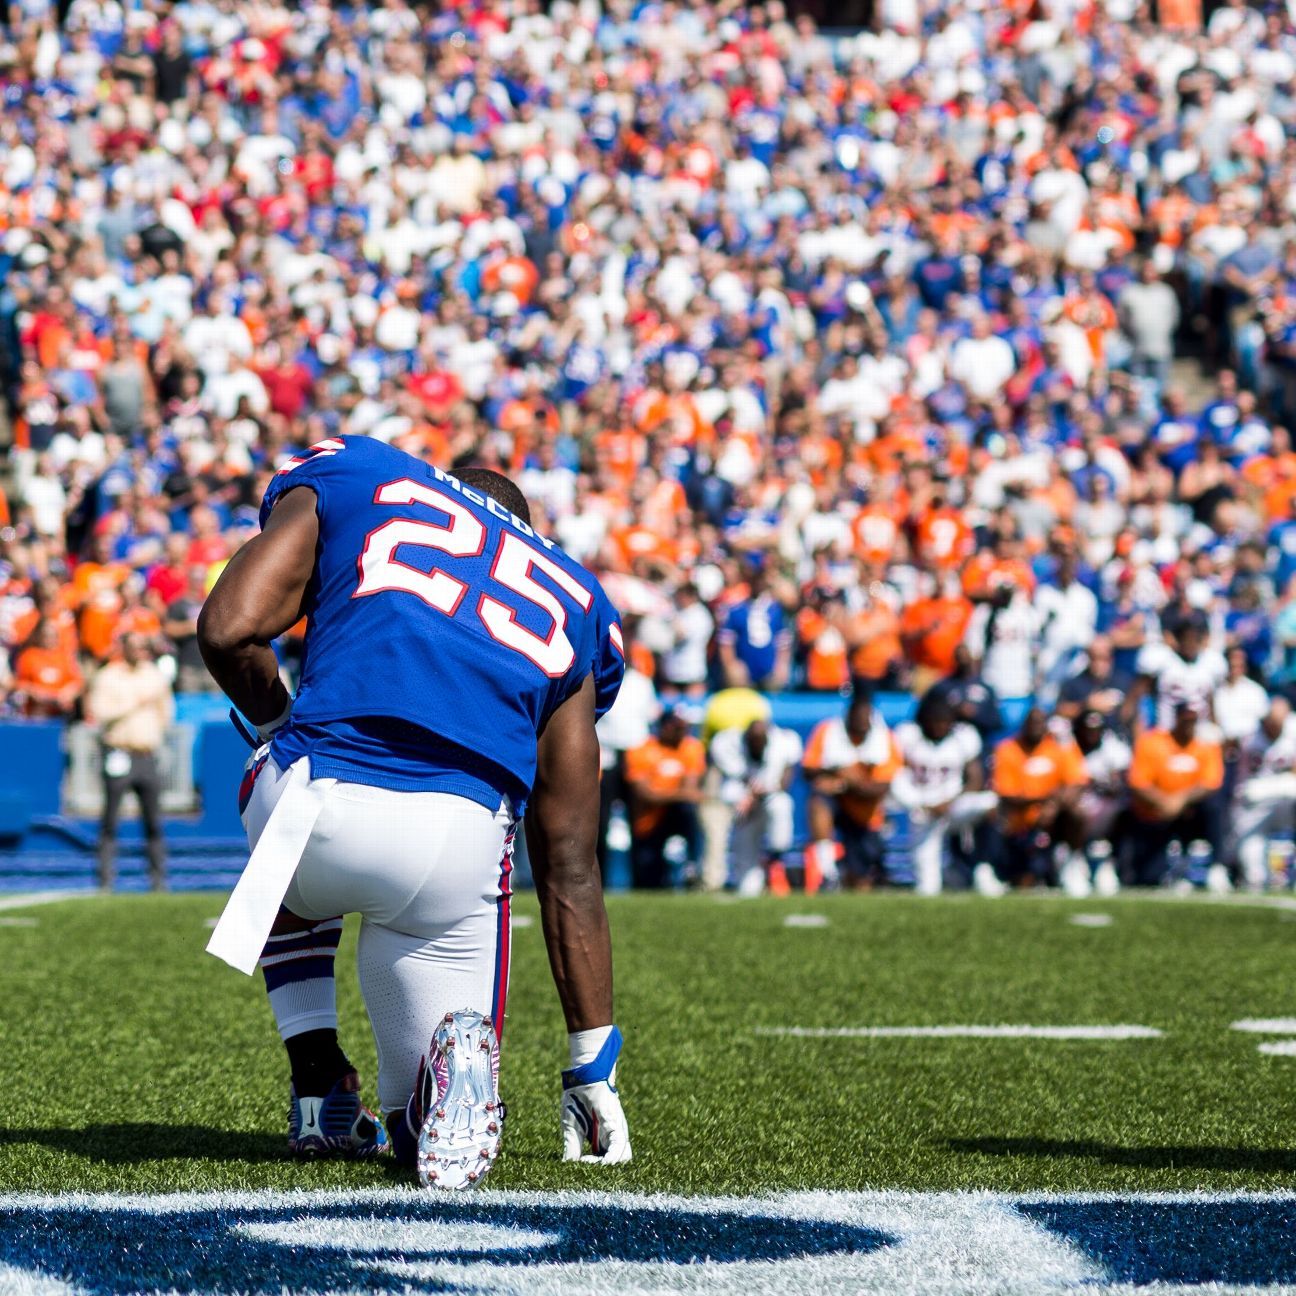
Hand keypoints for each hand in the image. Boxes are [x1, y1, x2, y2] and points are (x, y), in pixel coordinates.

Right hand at [561, 1027, 631, 1164]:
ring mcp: (617, 1130)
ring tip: (588, 1165)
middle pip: (617, 1163)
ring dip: (608, 1167)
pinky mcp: (616, 1123)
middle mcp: (612, 1136)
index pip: (604, 1162)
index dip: (593, 1171)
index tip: (578, 1170)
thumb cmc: (577, 1098)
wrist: (582, 1076)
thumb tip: (568, 1168)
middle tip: (587, 1172)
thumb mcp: (570, 1127)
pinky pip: (618, 1145)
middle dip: (605, 1173)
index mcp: (602, 1138)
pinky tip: (599, 1162)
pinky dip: (610, 1158)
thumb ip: (571, 1147)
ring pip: (622, 1157)